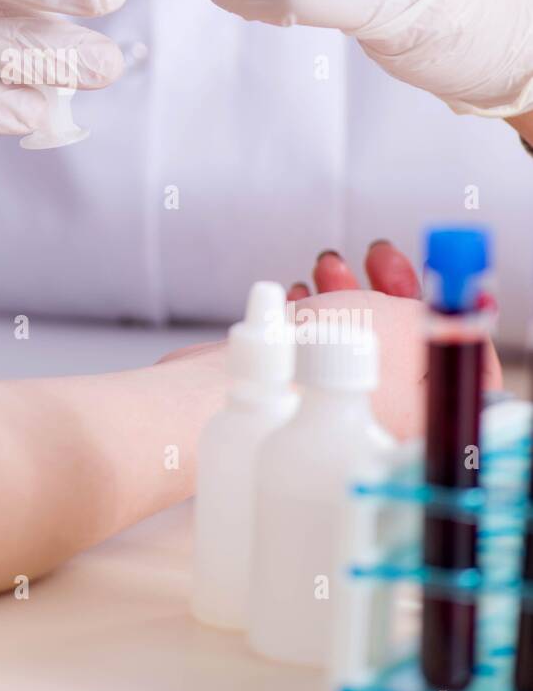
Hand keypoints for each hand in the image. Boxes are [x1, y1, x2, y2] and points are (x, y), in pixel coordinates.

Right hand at [159, 240, 502, 439]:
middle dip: (392, 293)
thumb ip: (442, 318)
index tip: (434, 279)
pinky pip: (323, 360)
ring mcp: (341, 425)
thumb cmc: (317, 367)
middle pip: (412, 352)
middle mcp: (389, 434)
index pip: (467, 375)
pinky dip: (317, 323)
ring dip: (349, 299)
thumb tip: (457, 310)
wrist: (223, 393)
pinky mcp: (300, 410)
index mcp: (425, 430)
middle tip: (377, 256)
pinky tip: (301, 295)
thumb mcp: (405, 326)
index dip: (454, 317)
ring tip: (327, 267)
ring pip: (362, 349)